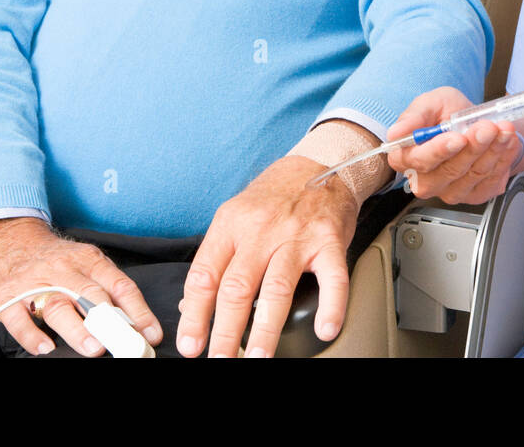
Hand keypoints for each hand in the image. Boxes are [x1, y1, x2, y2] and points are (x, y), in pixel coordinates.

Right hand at [0, 216, 162, 356]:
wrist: (8, 240)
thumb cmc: (56, 259)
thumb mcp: (86, 263)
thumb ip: (107, 289)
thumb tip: (135, 325)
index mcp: (89, 261)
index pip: (119, 285)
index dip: (138, 311)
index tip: (151, 335)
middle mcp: (64, 270)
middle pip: (90, 294)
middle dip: (109, 320)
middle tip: (124, 342)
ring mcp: (35, 283)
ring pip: (58, 306)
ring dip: (77, 329)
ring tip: (93, 348)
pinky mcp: (7, 297)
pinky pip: (19, 318)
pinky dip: (31, 335)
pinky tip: (45, 348)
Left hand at [176, 155, 357, 357]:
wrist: (318, 164)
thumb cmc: (274, 196)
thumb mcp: (235, 217)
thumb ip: (217, 259)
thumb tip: (192, 307)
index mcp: (231, 224)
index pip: (204, 275)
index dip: (195, 315)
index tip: (192, 344)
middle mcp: (261, 230)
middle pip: (237, 288)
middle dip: (225, 332)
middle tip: (221, 360)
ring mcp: (297, 236)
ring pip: (277, 288)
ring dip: (266, 329)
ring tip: (258, 356)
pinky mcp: (330, 241)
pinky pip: (332, 278)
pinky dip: (331, 306)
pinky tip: (325, 328)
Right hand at [386, 86, 520, 203]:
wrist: (476, 123)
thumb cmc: (448, 114)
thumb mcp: (430, 103)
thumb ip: (414, 116)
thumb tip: (397, 132)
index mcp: (406, 158)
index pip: (418, 161)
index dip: (438, 150)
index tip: (457, 137)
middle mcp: (426, 180)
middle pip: (448, 171)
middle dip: (472, 147)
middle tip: (487, 128)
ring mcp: (450, 191)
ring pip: (472, 174)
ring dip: (492, 149)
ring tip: (502, 129)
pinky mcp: (474, 195)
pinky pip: (491, 180)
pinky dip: (503, 158)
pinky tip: (507, 142)